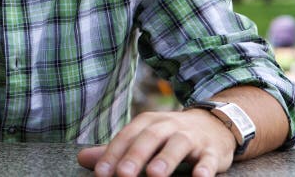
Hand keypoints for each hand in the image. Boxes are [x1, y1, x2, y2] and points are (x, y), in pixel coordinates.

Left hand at [77, 109, 236, 176]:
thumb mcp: (143, 138)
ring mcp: (191, 137)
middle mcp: (169, 126)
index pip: (127, 137)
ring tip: (154, 175)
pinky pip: (209, 159)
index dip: (113, 154)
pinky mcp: (212, 151)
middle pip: (150, 138)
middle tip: (123, 175)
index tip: (101, 174)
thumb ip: (116, 150)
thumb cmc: (169, 136)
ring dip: (166, 159)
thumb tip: (82, 158)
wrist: (213, 125)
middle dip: (136, 156)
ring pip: (178, 145)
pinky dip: (205, 167)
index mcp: (148, 122)